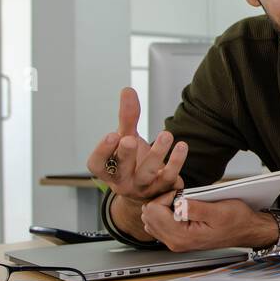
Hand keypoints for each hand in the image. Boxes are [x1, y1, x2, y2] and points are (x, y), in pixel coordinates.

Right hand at [86, 88, 187, 203]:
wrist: (149, 188)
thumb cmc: (133, 160)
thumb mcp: (127, 137)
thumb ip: (127, 117)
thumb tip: (127, 90)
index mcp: (108, 170)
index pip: (97, 164)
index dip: (102, 151)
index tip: (113, 134)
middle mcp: (122, 182)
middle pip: (121, 170)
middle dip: (126, 154)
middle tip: (131, 139)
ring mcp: (142, 188)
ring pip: (147, 174)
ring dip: (157, 154)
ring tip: (166, 134)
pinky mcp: (162, 190)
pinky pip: (169, 178)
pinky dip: (176, 163)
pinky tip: (182, 146)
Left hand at [141, 192, 271, 252]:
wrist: (246, 230)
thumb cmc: (237, 221)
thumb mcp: (220, 210)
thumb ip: (195, 208)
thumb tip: (176, 203)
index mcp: (183, 236)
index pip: (153, 210)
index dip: (166, 196)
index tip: (182, 195)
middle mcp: (175, 242)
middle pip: (148, 215)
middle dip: (162, 201)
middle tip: (182, 198)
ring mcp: (175, 242)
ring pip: (150, 220)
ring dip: (162, 207)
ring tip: (181, 203)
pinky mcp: (177, 239)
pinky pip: (158, 225)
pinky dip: (164, 214)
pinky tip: (179, 209)